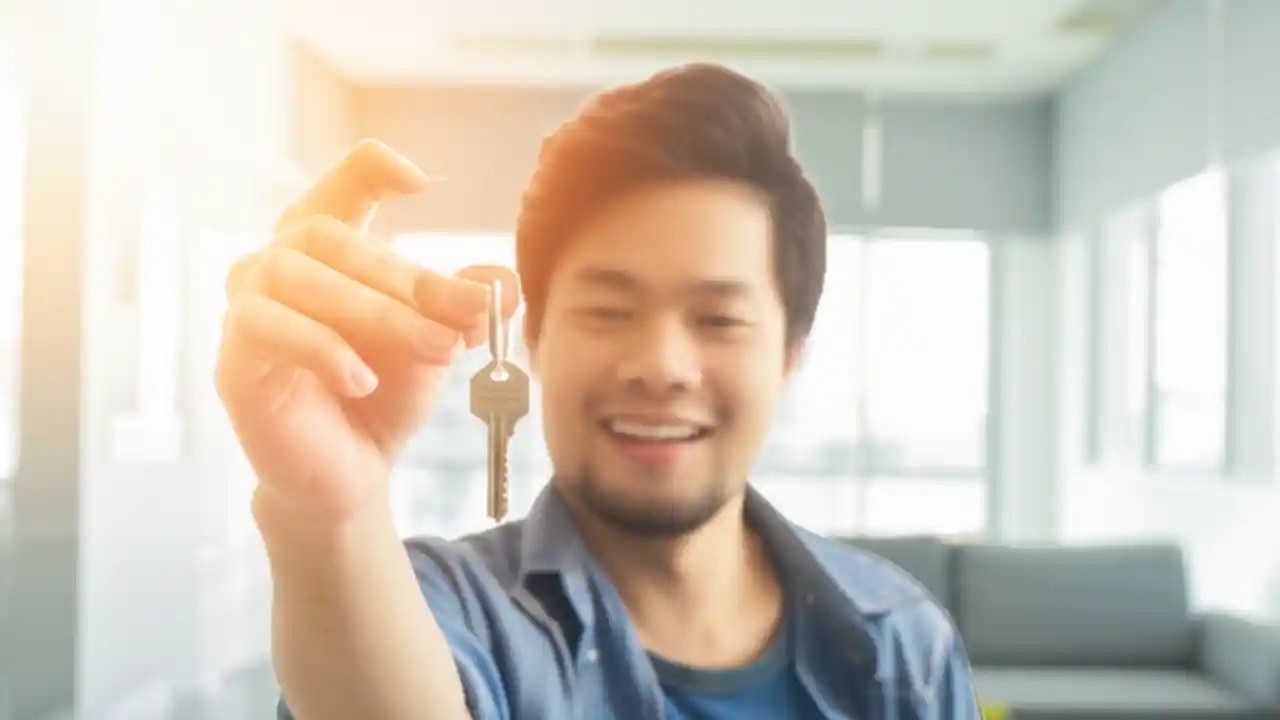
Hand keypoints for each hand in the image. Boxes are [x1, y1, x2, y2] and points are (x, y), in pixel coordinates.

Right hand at [215, 139, 517, 531]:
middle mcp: (276, 267)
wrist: (350, 472)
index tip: (418, 181)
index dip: (367, 172)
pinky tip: (363, 380)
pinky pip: (266, 327)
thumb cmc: (386, 393)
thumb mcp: (437, 342)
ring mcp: (247, 309)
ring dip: (377, 311)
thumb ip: (465, 308)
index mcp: (325, 253)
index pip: (337, 190)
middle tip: (466, 317)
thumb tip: (504, 281)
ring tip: (434, 350)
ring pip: (298, 276)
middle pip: (331, 236)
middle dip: (407, 277)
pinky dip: (322, 348)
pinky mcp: (233, 359)